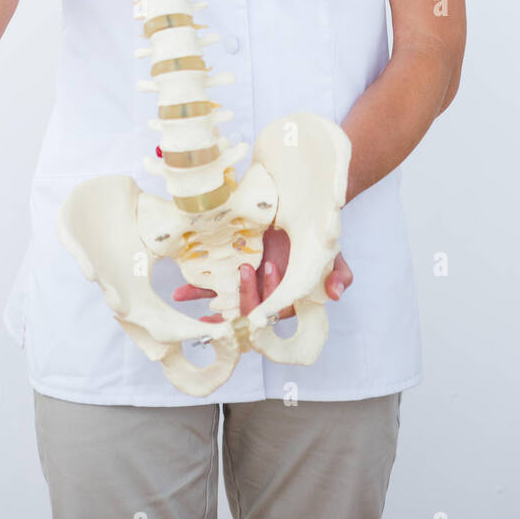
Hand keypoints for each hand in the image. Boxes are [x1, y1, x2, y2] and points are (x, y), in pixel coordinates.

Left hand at [173, 225, 353, 322]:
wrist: (295, 210)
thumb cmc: (314, 236)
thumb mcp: (330, 253)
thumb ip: (339, 273)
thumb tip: (336, 294)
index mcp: (288, 298)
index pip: (276, 308)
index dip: (270, 295)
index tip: (271, 269)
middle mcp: (266, 296)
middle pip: (250, 308)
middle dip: (246, 293)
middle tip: (247, 265)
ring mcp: (246, 287)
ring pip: (229, 303)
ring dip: (215, 299)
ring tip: (200, 289)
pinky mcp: (231, 274)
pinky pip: (212, 288)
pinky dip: (197, 291)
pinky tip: (180, 291)